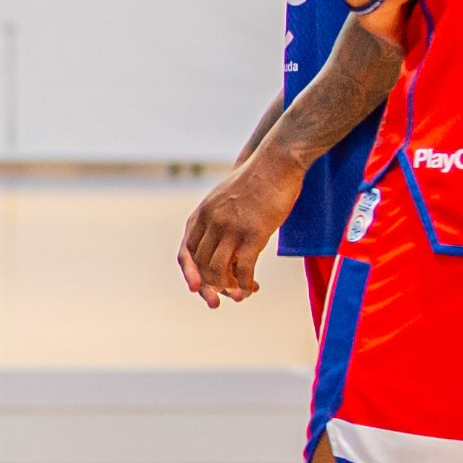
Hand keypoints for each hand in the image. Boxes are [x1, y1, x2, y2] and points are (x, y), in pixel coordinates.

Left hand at [178, 154, 305, 306]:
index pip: (186, 253)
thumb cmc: (255, 181)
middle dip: (209, 288)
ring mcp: (230, 228)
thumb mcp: (224, 198)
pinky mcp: (253, 234)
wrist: (275, 162)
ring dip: (228, 289)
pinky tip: (252, 288)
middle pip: (201, 266)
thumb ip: (216, 218)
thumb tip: (218, 242)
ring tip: (240, 294)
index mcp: (201, 215)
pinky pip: (243, 269)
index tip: (197, 289)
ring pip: (218, 271)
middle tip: (220, 300)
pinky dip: (244, 284)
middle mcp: (211, 223)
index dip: (191, 274)